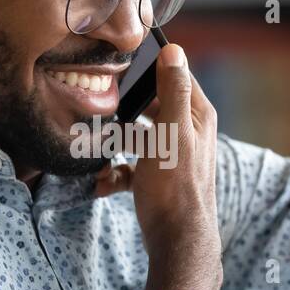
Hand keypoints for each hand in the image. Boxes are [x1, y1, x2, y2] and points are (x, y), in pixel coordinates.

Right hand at [95, 44, 220, 289]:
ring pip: (138, 136)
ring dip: (115, 142)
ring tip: (92, 144)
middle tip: (98, 103)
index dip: (151, 65)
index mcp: (197, 115)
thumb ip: (173, 91)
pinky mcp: (158, 179)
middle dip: (125, 107)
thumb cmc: (175, 185)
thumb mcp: (171, 132)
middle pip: (152, 106)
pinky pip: (132, 167)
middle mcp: (188, 132)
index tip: (123, 60)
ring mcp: (172, 156)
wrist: (177, 240)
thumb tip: (174, 49)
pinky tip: (101, 184)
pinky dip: (116, 173)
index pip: (176, 75)